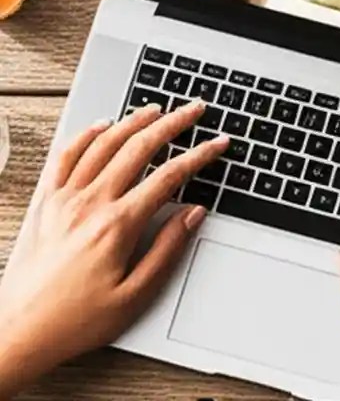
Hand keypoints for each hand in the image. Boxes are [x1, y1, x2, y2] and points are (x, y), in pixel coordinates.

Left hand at [0, 102, 225, 395]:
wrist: (19, 331)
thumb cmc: (76, 320)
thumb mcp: (136, 295)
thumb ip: (168, 249)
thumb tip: (192, 214)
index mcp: (117, 226)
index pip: (169, 176)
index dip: (199, 155)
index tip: (217, 144)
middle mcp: (89, 204)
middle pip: (138, 148)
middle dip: (172, 123)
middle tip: (193, 110)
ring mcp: (63, 200)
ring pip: (103, 144)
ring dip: (133, 122)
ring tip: (155, 110)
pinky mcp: (45, 204)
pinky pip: (65, 157)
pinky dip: (86, 136)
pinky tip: (101, 127)